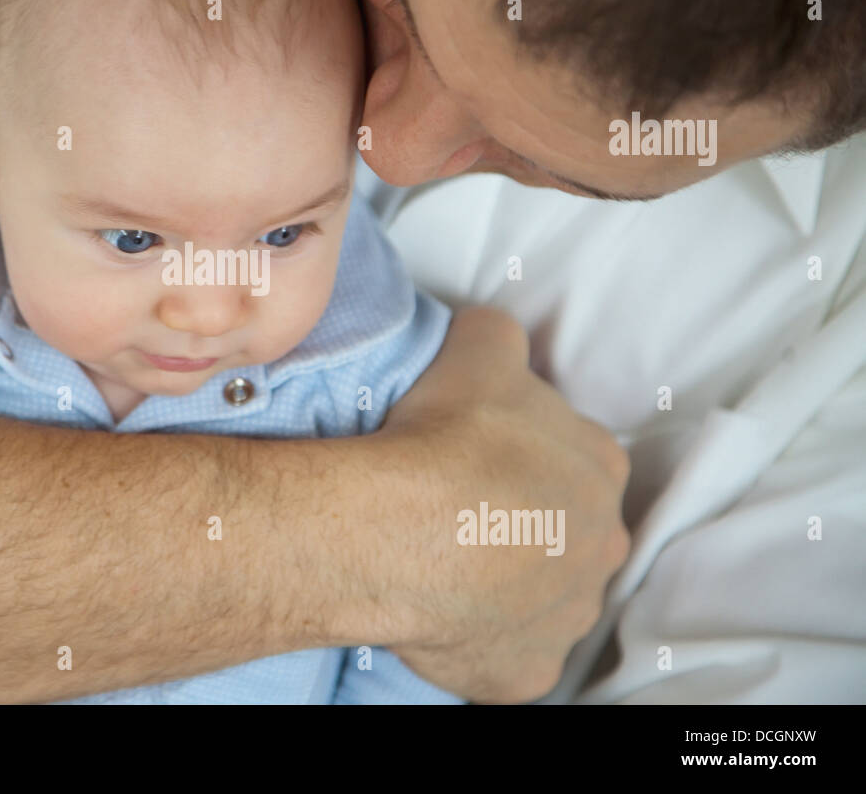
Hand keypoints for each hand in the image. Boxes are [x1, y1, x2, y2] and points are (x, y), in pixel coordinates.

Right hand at [348, 307, 630, 702]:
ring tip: (442, 563)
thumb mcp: (479, 348)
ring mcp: (569, 615)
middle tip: (458, 509)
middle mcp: (601, 546)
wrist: (403, 531)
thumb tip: (494, 336)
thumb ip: (501, 336)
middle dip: (522, 522)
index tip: (474, 454)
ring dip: (505, 582)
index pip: (570, 454)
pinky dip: (478, 638)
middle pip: (562, 529)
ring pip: (540, 594)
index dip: (519, 453)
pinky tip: (439, 613)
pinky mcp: (527, 668)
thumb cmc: (448, 437)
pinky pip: (506, 652)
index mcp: (601, 467)